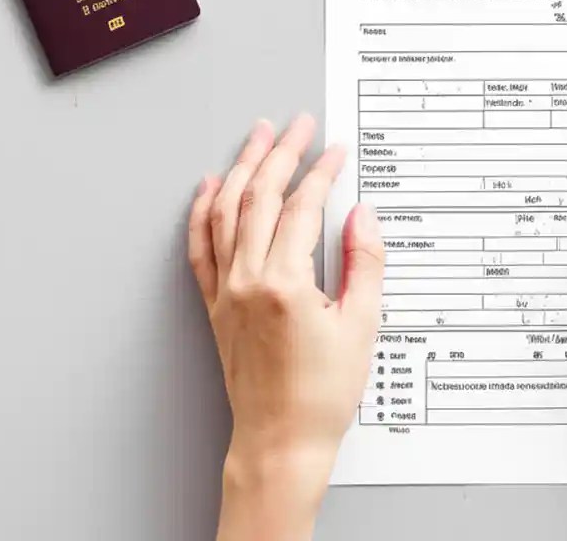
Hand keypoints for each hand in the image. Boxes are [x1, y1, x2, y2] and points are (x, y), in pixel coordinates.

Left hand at [187, 115, 383, 539]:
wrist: (280, 440)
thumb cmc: (321, 395)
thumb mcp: (361, 326)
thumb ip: (365, 264)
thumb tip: (363, 218)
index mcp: (286, 283)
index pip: (302, 208)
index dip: (321, 172)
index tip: (335, 151)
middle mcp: (248, 281)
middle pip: (260, 198)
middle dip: (280, 154)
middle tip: (296, 125)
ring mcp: (226, 292)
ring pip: (227, 212)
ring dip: (241, 169)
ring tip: (255, 138)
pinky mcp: (215, 306)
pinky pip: (201, 247)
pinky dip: (203, 211)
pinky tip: (210, 189)